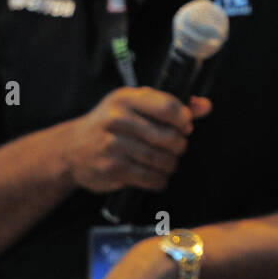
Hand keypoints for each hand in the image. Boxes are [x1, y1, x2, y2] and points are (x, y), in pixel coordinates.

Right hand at [62, 87, 211, 192]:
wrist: (71, 148)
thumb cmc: (111, 123)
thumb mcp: (135, 105)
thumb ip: (171, 104)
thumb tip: (206, 106)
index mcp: (126, 98)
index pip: (168, 107)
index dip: (184, 119)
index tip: (185, 127)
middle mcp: (117, 119)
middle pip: (168, 136)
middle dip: (179, 145)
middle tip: (175, 147)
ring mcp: (112, 145)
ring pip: (161, 160)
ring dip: (170, 164)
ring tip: (166, 162)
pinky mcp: (111, 168)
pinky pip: (149, 178)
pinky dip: (159, 180)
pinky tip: (156, 176)